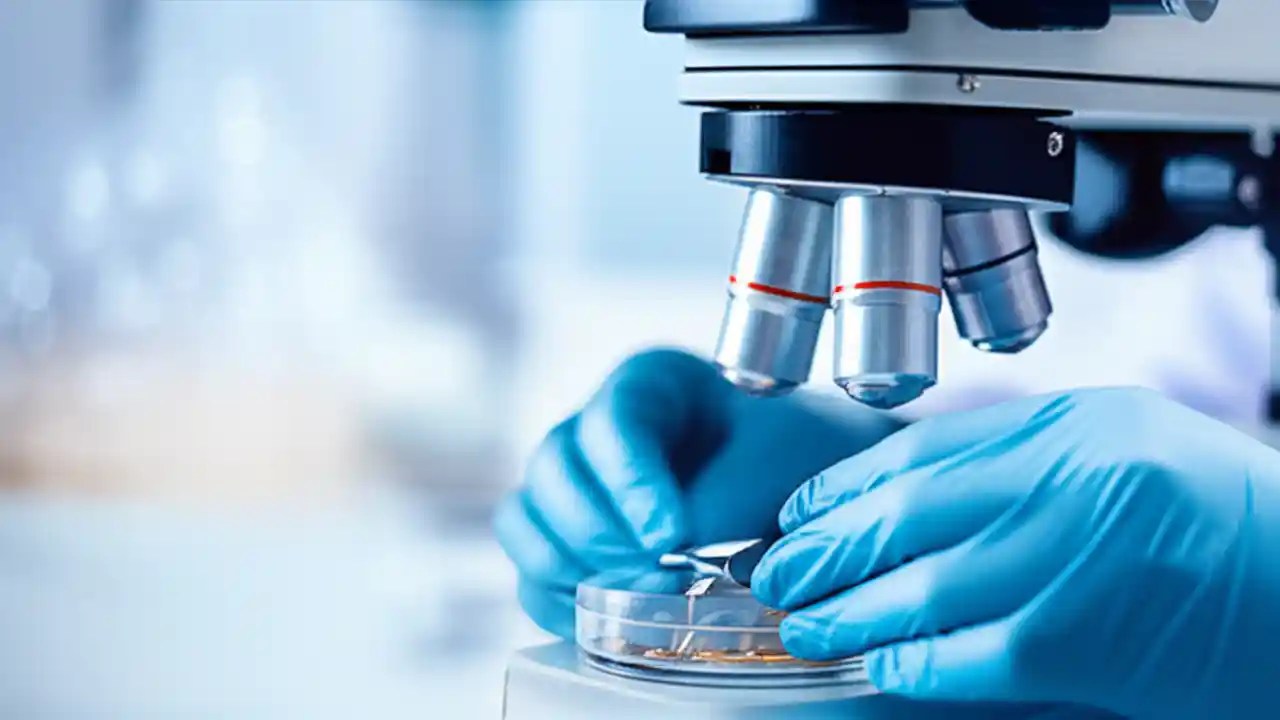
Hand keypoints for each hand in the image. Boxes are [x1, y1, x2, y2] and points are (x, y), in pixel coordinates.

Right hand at [493, 349, 900, 637]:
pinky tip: (612, 618)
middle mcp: (594, 426)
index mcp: (649, 383)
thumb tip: (656, 556)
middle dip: (600, 533)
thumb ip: (710, 504)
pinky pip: (531, 573)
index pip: (613, 423)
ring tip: (640, 598)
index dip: (632, 485)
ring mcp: (572, 483)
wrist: (805, 490)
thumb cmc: (790, 461)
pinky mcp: (566, 539)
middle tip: (658, 576)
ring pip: (523, 519)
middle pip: (552, 468)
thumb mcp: (768, 466)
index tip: (671, 538)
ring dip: (572, 567)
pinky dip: (560, 602)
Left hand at [753, 387, 1279, 718]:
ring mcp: (1067, 566)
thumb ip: (1018, 452)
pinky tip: (876, 663)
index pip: (917, 454)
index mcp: (1067, 428)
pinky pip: (965, 657)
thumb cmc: (1220, 514)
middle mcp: (1061, 486)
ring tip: (802, 623)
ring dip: (848, 612)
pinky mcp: (1077, 646)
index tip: (798, 513)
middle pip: (902, 518)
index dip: (842, 488)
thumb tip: (907, 483)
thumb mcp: (1119, 442)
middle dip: (824, 550)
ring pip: (919, 591)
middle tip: (774, 572)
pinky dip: (910, 662)